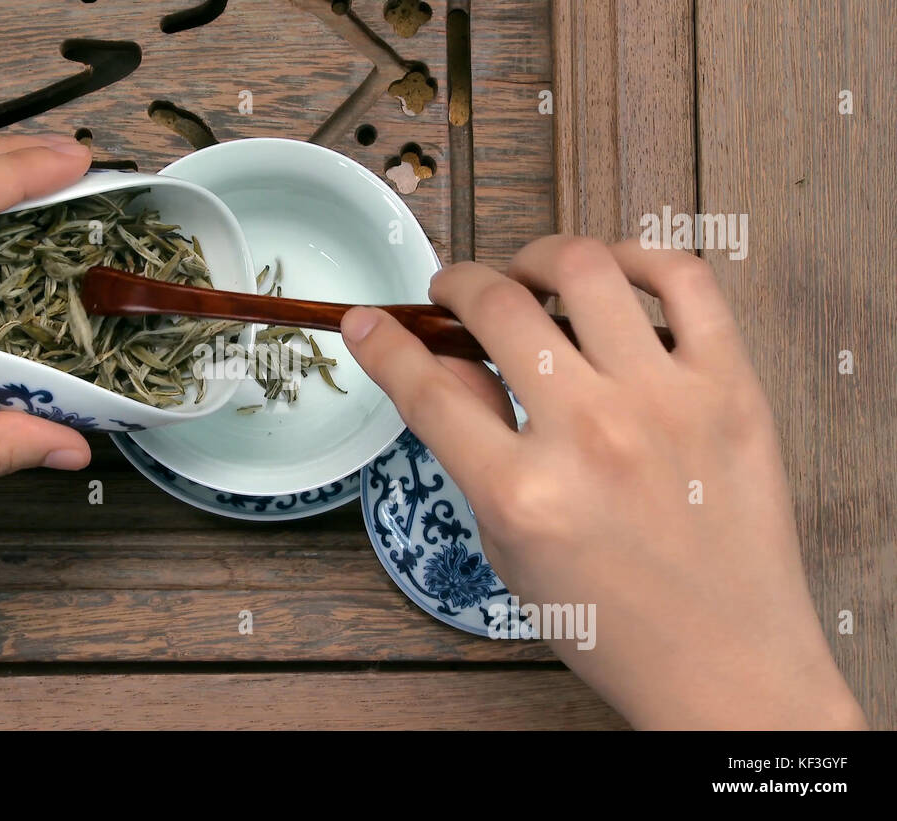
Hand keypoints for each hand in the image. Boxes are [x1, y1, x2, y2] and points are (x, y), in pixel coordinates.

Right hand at [341, 236, 865, 728]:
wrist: (725, 664)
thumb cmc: (615, 623)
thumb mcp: (509, 550)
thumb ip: (474, 451)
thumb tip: (448, 366)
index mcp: (523, 493)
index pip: (428, 387)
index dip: (384, 344)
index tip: (368, 321)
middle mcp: (590, 436)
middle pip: (497, 310)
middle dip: (455, 284)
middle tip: (454, 292)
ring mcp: (665, 403)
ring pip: (584, 271)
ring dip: (536, 259)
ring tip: (529, 275)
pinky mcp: (729, 389)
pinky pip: (685, 282)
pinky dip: (639, 258)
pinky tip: (613, 270)